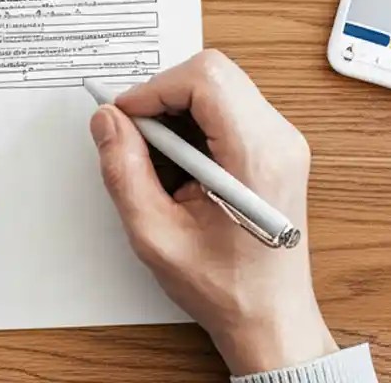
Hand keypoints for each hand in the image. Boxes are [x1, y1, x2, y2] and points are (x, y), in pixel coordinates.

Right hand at [89, 50, 336, 374]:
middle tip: (134, 134)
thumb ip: (125, 172)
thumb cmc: (225, 288)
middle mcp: (279, 140)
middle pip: (214, 73)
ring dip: (177, 109)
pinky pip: (229, 106)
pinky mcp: (276, 147)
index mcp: (257, 159)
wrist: (272, 317)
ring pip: (220, 85)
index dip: (154, 89)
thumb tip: (107, 121)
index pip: (206, 79)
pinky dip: (193, 121)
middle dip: (163, 94)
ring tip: (157, 157)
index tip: (124, 117)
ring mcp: (283, 141)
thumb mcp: (156, 236)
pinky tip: (180, 163)